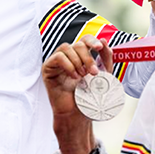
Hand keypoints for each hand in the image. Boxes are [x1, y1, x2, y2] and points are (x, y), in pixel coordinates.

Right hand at [42, 36, 110, 153]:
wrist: (77, 114)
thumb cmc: (88, 96)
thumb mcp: (103, 75)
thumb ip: (105, 58)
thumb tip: (104, 41)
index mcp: (81, 56)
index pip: (85, 39)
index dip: (92, 40)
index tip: (99, 48)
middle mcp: (69, 56)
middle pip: (78, 44)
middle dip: (88, 58)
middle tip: (94, 73)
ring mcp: (57, 62)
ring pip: (67, 48)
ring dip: (78, 61)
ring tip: (82, 76)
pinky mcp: (48, 68)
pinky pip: (57, 57)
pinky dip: (68, 65)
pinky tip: (73, 76)